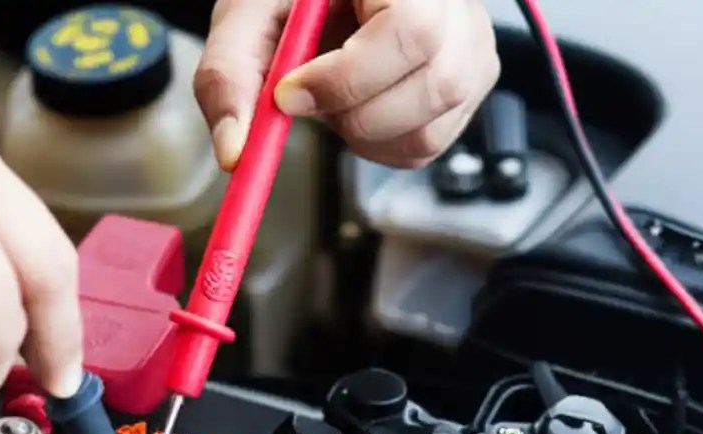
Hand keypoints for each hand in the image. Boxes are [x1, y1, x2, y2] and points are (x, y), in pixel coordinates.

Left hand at [196, 0, 499, 168]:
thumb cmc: (295, 0)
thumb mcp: (249, 17)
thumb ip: (230, 75)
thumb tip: (234, 149)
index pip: (410, 29)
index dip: (348, 77)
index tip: (289, 94)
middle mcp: (454, 7)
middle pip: (436, 84)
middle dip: (354, 114)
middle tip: (304, 101)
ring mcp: (472, 50)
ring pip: (430, 128)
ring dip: (362, 135)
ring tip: (332, 99)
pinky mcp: (469, 89)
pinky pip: (427, 147)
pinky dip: (377, 147)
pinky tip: (356, 110)